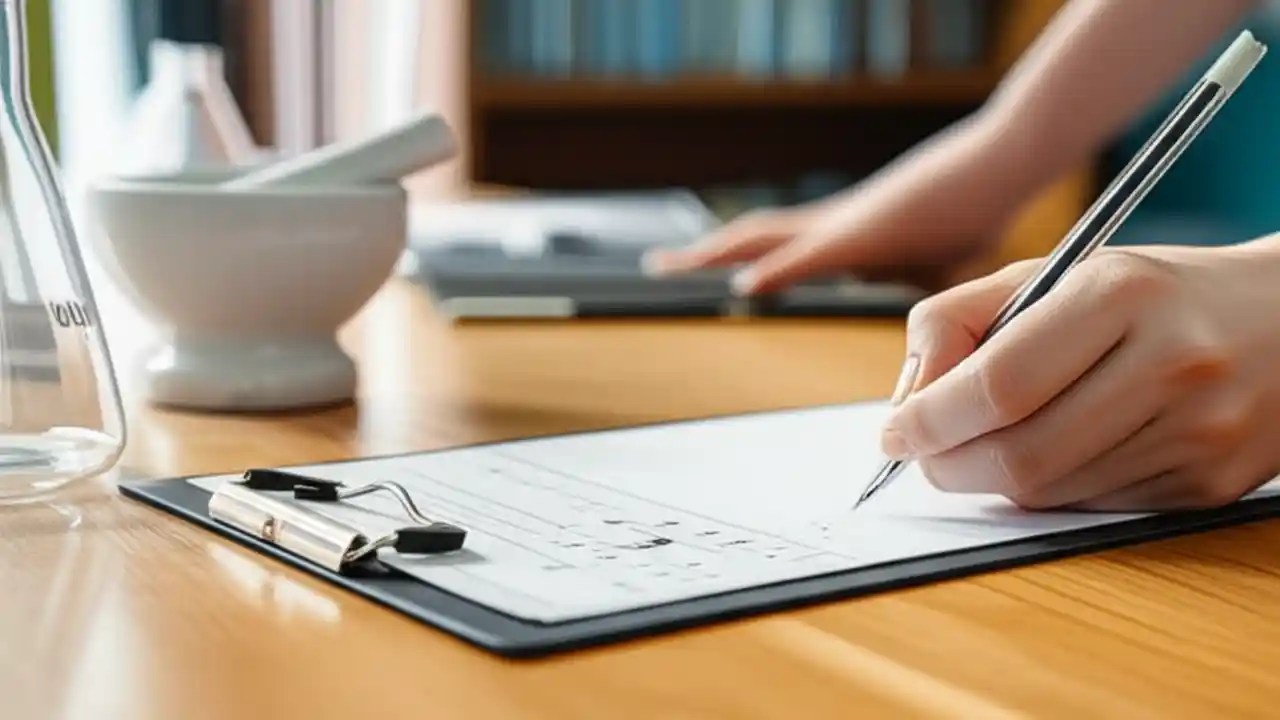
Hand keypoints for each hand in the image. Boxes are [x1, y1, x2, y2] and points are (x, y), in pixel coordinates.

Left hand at [642, 116, 1032, 294]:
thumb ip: (912, 299)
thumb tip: (918, 340)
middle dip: (708, 253)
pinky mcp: (865, 231)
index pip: (778, 248)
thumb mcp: (935, 271)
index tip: (715, 274)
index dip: (744, 259)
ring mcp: (844, 225)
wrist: (1000, 169)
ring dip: (718, 255)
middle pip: (755, 237)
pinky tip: (744, 286)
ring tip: (672, 267)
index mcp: (844, 237)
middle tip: (660, 264)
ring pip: (765, 238)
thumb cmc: (971, 213)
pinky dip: (777, 271)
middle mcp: (831, 226)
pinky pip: (809, 255)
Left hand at [881, 241, 1279, 510]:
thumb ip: (962, 319)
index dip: (928, 419)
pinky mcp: (1210, 484)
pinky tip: (1054, 451)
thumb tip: (906, 396)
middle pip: (1019, 455)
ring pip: (1051, 493)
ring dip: (992, 481)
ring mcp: (1200, 432)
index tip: (893, 430)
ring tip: (982, 446)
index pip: (998, 384)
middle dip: (947, 465)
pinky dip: (1049, 491)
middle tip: (924, 452)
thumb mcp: (1057, 273)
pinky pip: (1094, 507)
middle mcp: (1171, 364)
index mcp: (1122, 294)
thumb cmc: (1153, 294)